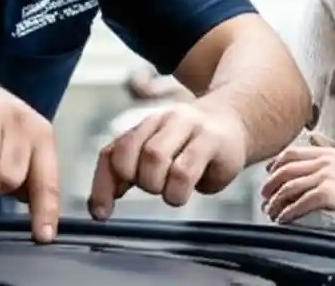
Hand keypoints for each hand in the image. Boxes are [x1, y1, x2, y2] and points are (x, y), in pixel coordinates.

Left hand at [88, 102, 246, 218]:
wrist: (235, 123)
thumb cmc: (192, 147)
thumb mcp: (159, 157)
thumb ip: (130, 174)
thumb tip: (100, 205)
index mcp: (142, 128)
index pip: (111, 153)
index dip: (102, 185)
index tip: (101, 213)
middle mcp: (160, 121)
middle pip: (128, 151)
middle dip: (136, 181)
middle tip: (154, 188)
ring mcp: (186, 125)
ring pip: (153, 155)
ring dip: (157, 185)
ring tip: (172, 191)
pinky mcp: (210, 139)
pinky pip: (184, 169)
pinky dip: (177, 190)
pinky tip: (184, 192)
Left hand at [260, 136, 334, 222]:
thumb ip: (326, 150)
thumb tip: (310, 137)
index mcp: (327, 152)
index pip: (291, 154)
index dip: (275, 165)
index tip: (268, 175)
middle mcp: (325, 161)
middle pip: (286, 170)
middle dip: (270, 185)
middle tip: (264, 197)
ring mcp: (326, 176)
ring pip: (290, 187)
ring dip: (276, 202)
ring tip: (271, 212)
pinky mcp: (328, 194)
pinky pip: (300, 203)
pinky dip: (288, 212)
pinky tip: (284, 219)